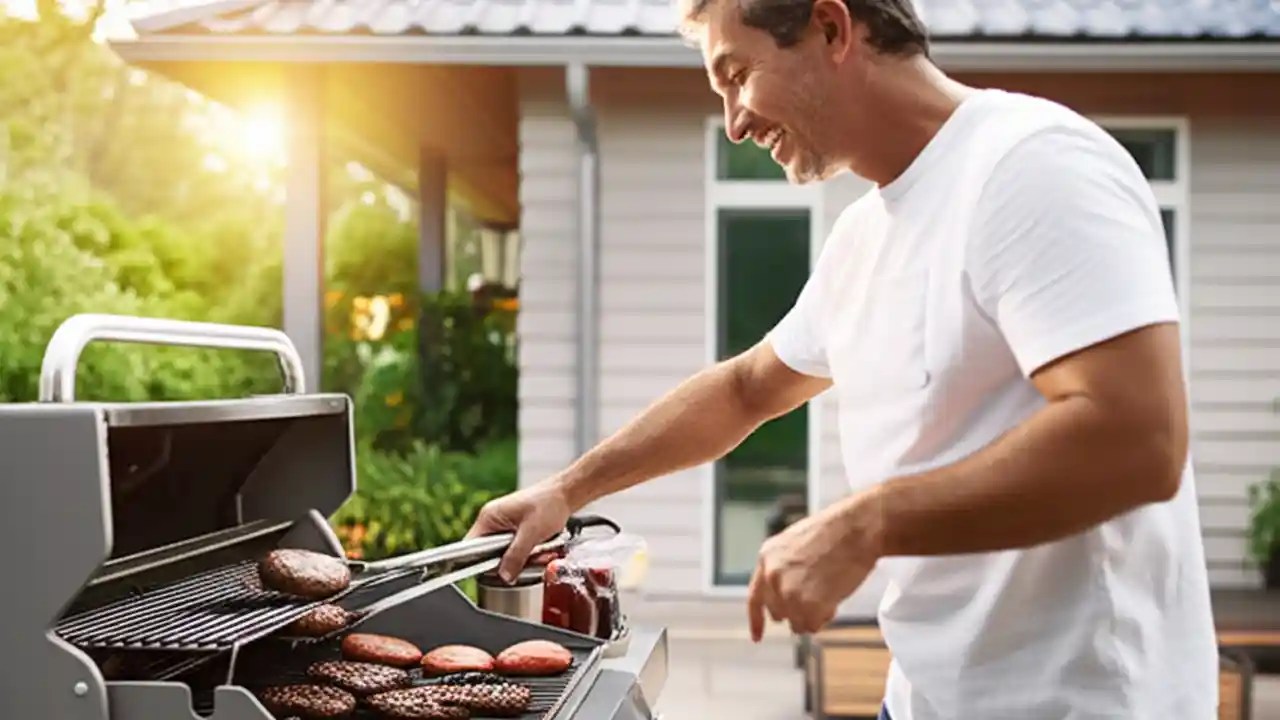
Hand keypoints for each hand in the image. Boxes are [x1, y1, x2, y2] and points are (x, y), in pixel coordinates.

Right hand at [465, 480, 573, 582]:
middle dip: (510, 560)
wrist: (566, 494)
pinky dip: (529, 552)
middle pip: (489, 554)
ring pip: (505, 553)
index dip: (480, 562)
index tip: (496, 571)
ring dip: (523, 557)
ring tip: (540, 549)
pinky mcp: (515, 530)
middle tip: (530, 557)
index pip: (470, 547)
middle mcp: (493, 522)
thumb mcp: (531, 533)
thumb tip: (504, 577)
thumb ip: (516, 556)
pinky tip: (542, 547)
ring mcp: (504, 526)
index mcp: (489, 518)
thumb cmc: (549, 503)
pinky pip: (516, 549)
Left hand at [747, 490, 883, 639]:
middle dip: (796, 611)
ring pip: (797, 623)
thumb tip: (785, 594)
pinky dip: (824, 618)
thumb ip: (784, 568)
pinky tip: (834, 599)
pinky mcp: (807, 605)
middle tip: (818, 597)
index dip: (756, 620)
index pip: (755, 597)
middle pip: (778, 613)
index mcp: (766, 557)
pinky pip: (812, 626)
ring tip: (829, 593)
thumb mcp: (796, 544)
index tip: (757, 638)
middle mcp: (771, 576)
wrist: (856, 528)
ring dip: (812, 615)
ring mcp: (788, 592)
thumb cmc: (835, 533)